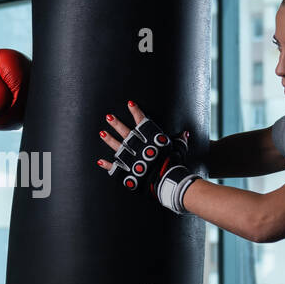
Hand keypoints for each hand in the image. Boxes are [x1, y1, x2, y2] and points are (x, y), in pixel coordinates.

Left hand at [96, 99, 198, 213]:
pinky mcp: (127, 172)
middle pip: (125, 133)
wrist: (166, 179)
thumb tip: (185, 134)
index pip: (142, 122)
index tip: (130, 104)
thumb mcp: (179, 149)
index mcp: (150, 139)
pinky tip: (100, 161)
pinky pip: (115, 168)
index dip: (136, 112)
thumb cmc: (174, 163)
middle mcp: (138, 146)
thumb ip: (180, 140)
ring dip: (109, 140)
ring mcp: (131, 159)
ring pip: (118, 147)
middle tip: (108, 117)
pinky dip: (107, 165)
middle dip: (117, 124)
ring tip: (101, 133)